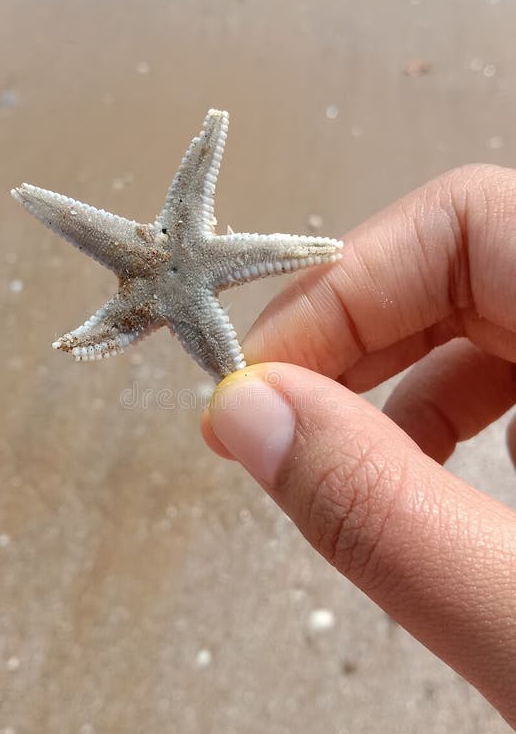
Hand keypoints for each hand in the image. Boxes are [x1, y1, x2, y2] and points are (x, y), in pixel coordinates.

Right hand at [202, 164, 515, 727]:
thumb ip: (384, 515)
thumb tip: (246, 414)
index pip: (469, 218)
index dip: (348, 285)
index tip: (262, 374)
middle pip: (468, 261)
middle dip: (353, 337)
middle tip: (268, 416)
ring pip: (487, 319)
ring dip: (391, 380)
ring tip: (327, 459)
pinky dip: (443, 416)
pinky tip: (404, 481)